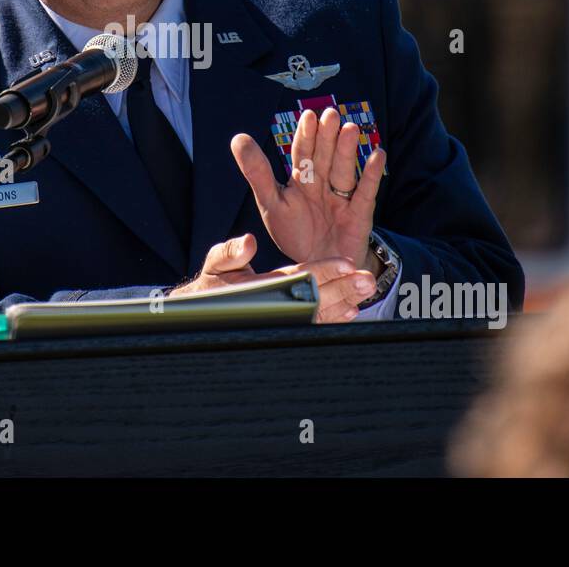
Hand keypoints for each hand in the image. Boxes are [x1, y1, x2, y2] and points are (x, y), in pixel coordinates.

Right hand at [170, 236, 375, 322]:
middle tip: (367, 281)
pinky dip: (334, 319)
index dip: (323, 271)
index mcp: (262, 287)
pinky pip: (315, 325)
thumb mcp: (216, 264)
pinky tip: (352, 312)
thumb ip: (230, 253)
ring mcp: (284, 320)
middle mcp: (277, 306)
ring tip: (366, 291)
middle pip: (316, 296)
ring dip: (345, 302)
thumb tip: (248, 242)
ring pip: (320, 313)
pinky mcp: (288, 327)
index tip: (346, 264)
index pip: (298, 277)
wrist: (201, 317)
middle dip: (343, 288)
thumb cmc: (212, 285)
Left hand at [231, 107, 386, 268]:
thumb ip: (257, 172)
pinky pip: (366, 193)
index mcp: (302, 181)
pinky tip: (378, 155)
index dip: (306, 136)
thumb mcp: (271, 203)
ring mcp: (342, 199)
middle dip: (327, 137)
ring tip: (350, 129)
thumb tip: (238, 137)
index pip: (303, 154)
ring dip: (347, 151)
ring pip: (344, 171)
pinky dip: (371, 175)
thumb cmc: (294, 233)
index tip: (308, 116)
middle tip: (331, 114)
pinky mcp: (359, 216)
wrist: (318, 270)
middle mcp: (323, 185)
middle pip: (325, 158)